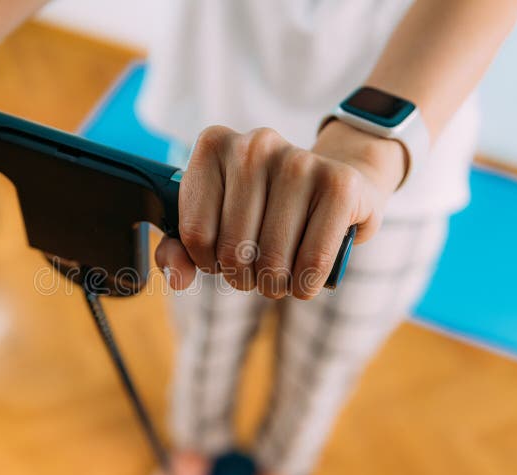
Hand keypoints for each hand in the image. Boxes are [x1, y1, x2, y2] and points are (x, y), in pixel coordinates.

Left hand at [155, 121, 405, 298]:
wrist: (334, 184)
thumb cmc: (264, 208)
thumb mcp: (214, 220)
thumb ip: (180, 249)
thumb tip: (176, 277)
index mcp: (214, 145)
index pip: (195, 234)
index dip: (206, 262)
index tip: (219, 257)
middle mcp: (255, 145)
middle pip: (234, 249)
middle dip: (242, 278)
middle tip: (254, 273)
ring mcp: (300, 160)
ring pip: (272, 259)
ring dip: (273, 286)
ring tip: (278, 276)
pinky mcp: (339, 184)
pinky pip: (312, 260)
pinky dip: (305, 285)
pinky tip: (304, 280)